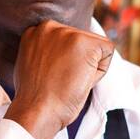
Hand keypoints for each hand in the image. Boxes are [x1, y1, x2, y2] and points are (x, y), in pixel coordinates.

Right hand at [8, 20, 114, 138]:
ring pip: (94, 47)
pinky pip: (108, 51)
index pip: (65, 40)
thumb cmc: (35, 98)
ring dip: (87, 67)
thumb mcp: (32, 64)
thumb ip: (45, 50)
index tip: (51, 76)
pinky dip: (100, 71)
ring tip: (67, 81)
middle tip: (58, 80)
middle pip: (81, 42)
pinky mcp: (86, 43)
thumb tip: (63, 50)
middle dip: (76, 62)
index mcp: (35, 31)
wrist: (37, 111)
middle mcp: (49, 27)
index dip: (63, 62)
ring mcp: (68, 33)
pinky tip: (80, 80)